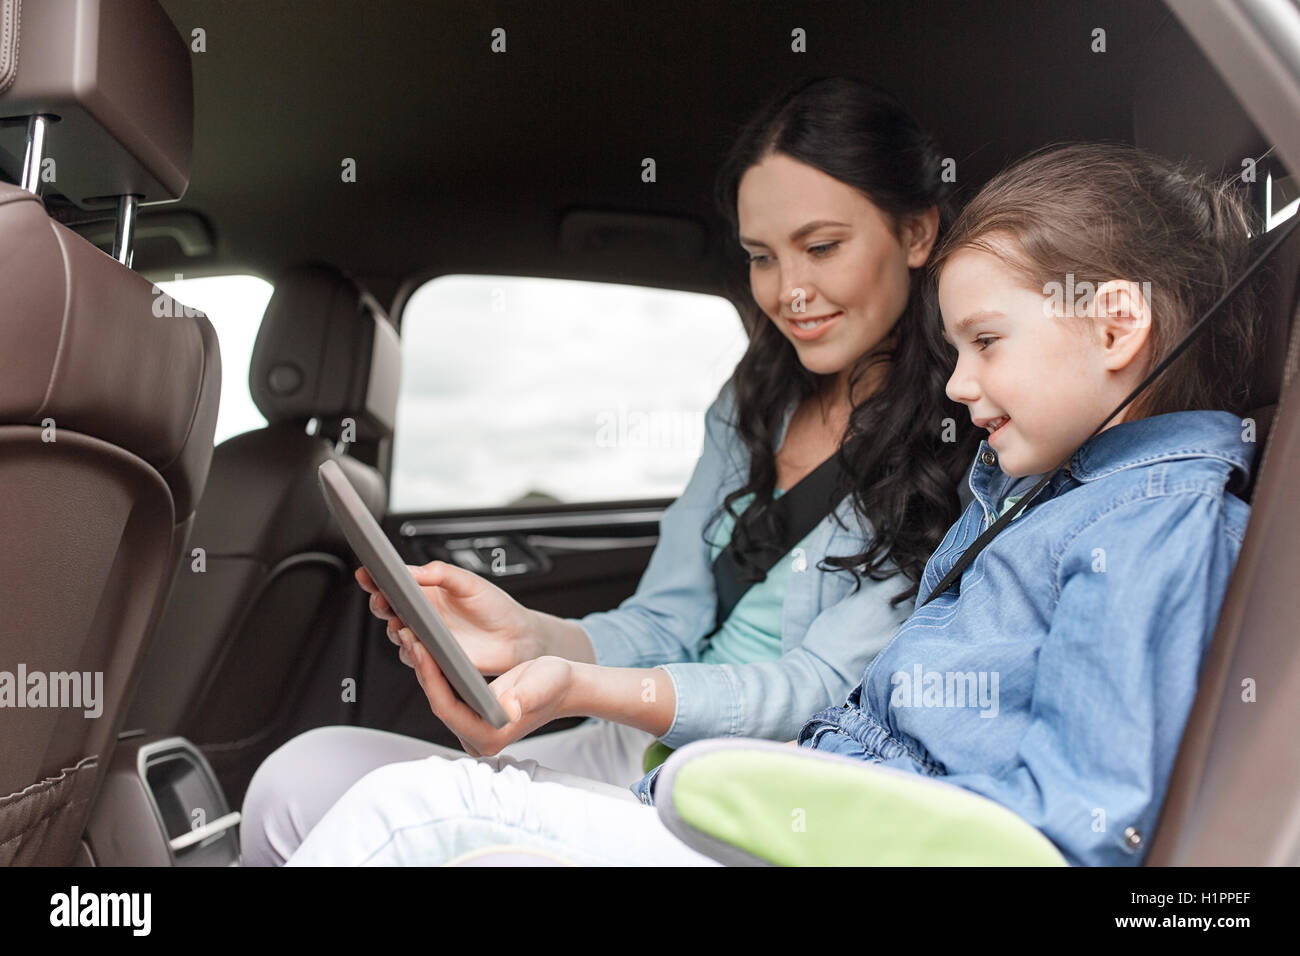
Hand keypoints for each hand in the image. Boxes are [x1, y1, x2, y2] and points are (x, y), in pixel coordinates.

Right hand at [357, 560, 537, 674]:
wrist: (515, 637)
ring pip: (396, 634)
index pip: (393, 583)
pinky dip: (410, 650)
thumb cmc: (494, 606)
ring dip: (393, 627)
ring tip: (399, 621)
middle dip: (379, 603)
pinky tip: (416, 642)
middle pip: (387, 609)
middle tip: (381, 598)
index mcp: (426, 591)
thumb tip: (411, 570)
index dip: (375, 578)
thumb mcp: (468, 582)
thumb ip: (440, 573)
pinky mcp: (433, 659)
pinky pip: (412, 656)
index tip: (365, 573)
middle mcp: (421, 614)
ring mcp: (426, 637)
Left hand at [397, 627, 575, 755]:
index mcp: (490, 737)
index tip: (421, 648)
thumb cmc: (554, 685)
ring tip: (412, 636)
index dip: (430, 677)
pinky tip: (427, 647)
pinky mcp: (470, 718)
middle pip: (437, 703)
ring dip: (425, 667)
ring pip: (438, 697)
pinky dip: (436, 670)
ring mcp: (472, 731)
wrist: (563, 687)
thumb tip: (510, 708)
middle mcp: (477, 739)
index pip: (447, 709)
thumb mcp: (541, 685)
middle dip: (422, 668)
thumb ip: (526, 697)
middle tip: (409, 634)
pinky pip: (445, 693)